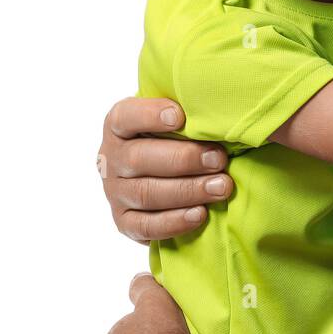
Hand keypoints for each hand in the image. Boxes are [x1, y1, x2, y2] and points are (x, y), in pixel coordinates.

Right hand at [98, 96, 233, 241]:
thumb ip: (188, 111)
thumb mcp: (175, 117)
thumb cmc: (175, 135)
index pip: (125, 116)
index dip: (149, 115)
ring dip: (188, 191)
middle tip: (218, 159)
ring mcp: (115, 191)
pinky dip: (174, 222)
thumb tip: (220, 108)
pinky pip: (145, 226)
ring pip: (146, 193)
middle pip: (139, 158)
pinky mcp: (124, 221)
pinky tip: (200, 214)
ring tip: (221, 187)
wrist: (165, 172)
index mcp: (118, 125)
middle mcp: (111, 158)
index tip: (180, 116)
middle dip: (183, 159)